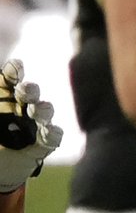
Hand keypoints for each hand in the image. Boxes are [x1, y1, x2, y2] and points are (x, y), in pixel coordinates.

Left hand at [0, 59, 61, 192]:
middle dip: (30, 90)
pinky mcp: (43, 146)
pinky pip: (53, 137)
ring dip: (43, 109)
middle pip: (30, 93)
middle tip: (24, 89)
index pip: (11, 80)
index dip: (14, 72)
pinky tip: (47, 132)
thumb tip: (4, 76)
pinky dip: (52, 133)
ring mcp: (35, 126)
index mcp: (5, 98)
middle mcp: (23, 108)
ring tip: (35, 110)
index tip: (16, 66)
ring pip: (45, 112)